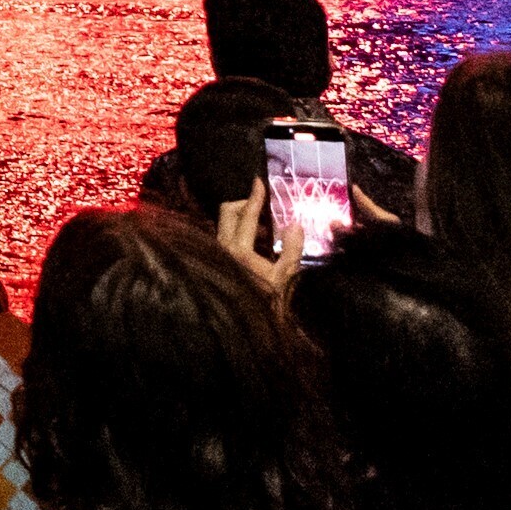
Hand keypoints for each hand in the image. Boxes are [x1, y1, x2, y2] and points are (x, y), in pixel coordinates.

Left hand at [216, 182, 303, 298]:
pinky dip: (240, 232)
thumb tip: (295, 225)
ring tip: (266, 227)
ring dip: (243, 220)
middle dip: (245, 204)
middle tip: (263, 204)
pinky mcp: (215, 260)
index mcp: (238, 251)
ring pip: (225, 225)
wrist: (247, 328)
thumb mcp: (285, 277)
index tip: (258, 182)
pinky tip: (257, 243)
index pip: (246, 216)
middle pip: (228, 213)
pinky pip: (226, 237)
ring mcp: (216, 254)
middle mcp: (221, 249)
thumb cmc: (267, 303)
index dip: (254, 197)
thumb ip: (292, 249)